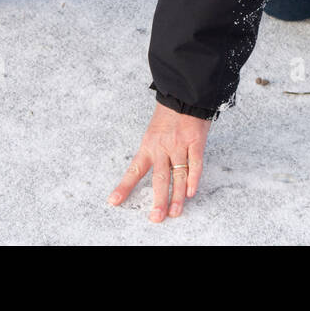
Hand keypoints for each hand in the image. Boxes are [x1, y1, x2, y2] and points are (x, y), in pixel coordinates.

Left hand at [109, 101, 210, 221]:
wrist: (184, 92)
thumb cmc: (170, 113)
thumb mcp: (155, 131)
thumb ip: (155, 151)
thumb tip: (156, 172)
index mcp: (148, 145)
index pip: (134, 170)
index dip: (124, 187)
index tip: (113, 201)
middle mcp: (162, 147)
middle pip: (160, 178)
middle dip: (158, 200)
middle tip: (156, 218)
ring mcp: (179, 144)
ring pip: (178, 174)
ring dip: (177, 196)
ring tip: (174, 212)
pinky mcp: (196, 140)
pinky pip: (195, 163)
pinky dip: (193, 178)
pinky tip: (191, 192)